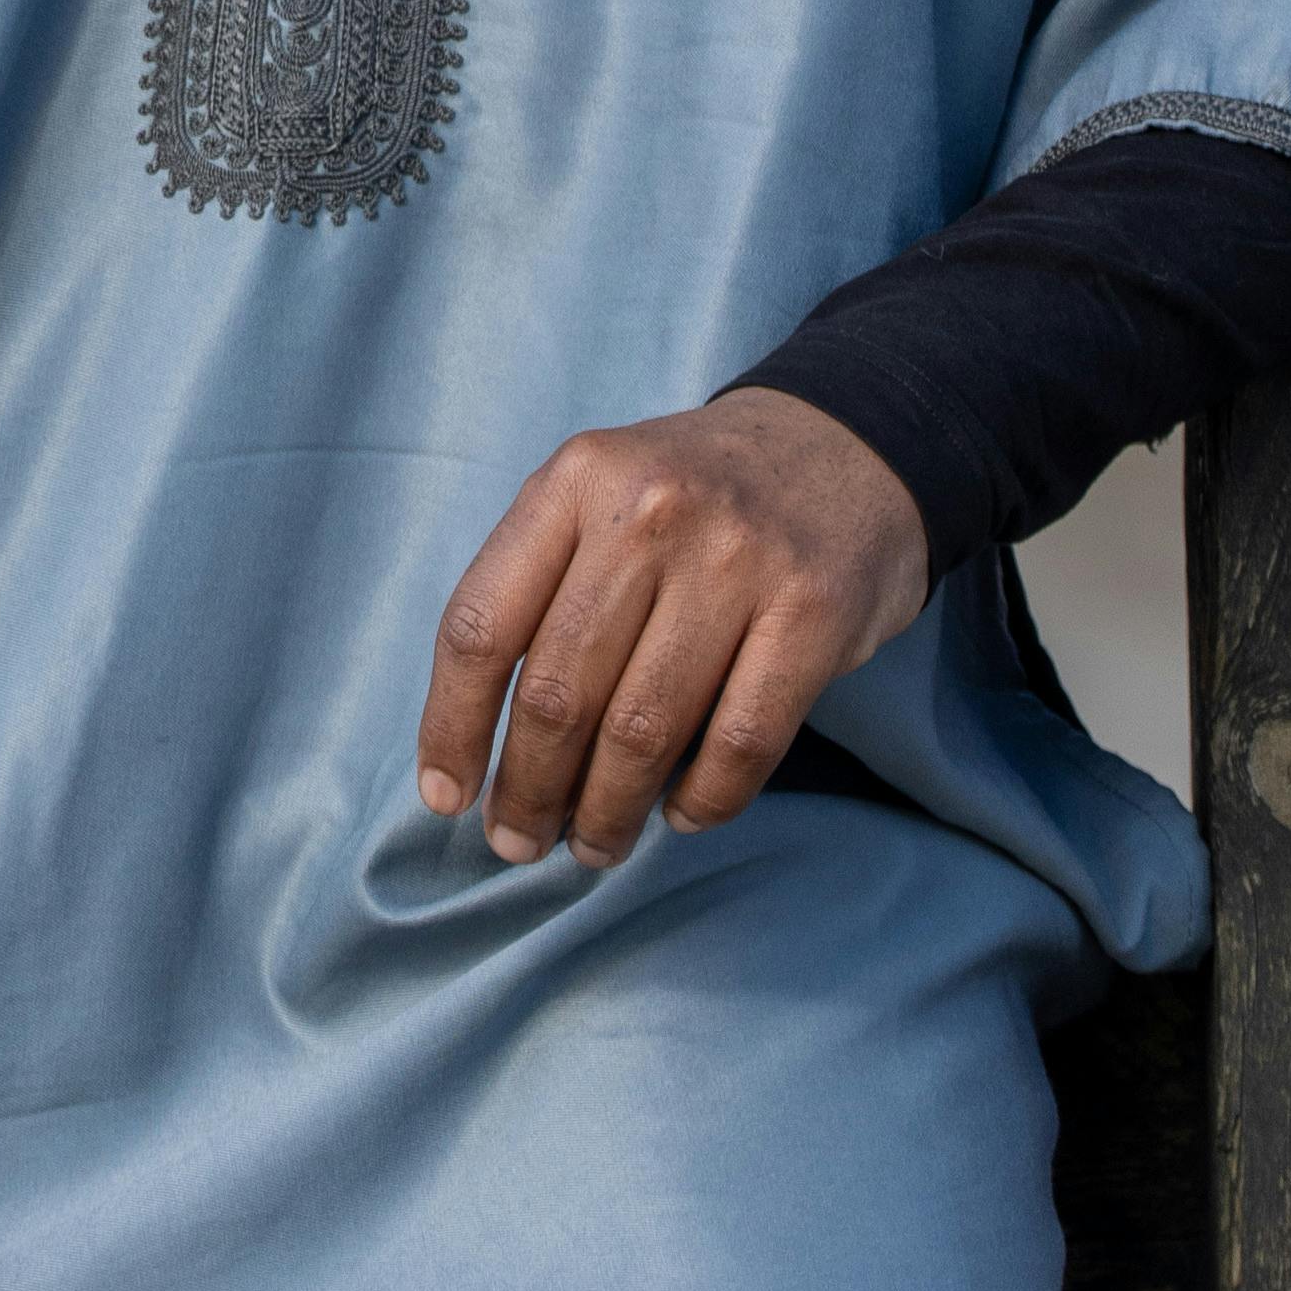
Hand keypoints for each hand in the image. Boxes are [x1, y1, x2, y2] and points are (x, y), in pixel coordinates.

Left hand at [415, 389, 930, 871]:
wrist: (845, 445)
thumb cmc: (695, 497)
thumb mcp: (599, 495)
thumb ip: (541, 587)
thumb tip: (480, 741)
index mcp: (575, 482)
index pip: (481, 626)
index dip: (452, 726)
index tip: (445, 797)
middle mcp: (650, 513)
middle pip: (558, 691)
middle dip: (527, 790)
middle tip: (520, 841)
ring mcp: (739, 562)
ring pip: (642, 730)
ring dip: (606, 812)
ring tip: (593, 845)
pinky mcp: (815, 613)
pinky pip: (740, 741)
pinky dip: (702, 799)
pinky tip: (679, 815)